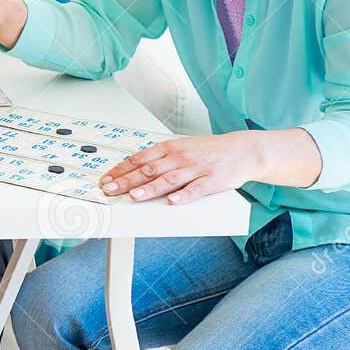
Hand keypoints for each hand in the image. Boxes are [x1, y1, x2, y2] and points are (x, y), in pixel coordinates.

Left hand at [100, 131, 266, 204]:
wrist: (242, 150)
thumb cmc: (208, 151)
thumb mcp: (181, 148)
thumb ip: (159, 159)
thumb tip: (133, 169)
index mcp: (170, 149)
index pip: (139, 159)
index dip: (121, 170)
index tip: (107, 179)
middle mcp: (180, 157)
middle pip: (149, 170)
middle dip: (127, 181)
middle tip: (110, 190)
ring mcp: (196, 169)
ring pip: (169, 179)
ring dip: (150, 189)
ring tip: (134, 197)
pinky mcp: (213, 180)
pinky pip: (197, 189)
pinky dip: (185, 195)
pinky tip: (173, 201)